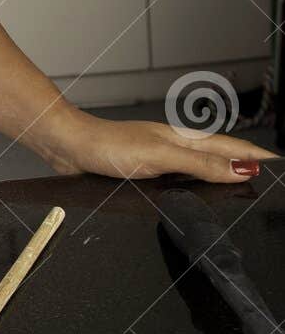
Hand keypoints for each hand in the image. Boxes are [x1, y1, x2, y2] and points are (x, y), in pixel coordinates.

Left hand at [38, 105, 277, 183]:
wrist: (69, 147)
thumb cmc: (108, 146)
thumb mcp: (161, 157)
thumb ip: (200, 164)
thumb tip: (239, 170)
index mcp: (183, 139)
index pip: (228, 148)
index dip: (251, 156)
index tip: (274, 163)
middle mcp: (173, 147)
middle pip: (216, 156)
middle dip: (241, 164)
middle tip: (264, 174)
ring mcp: (158, 158)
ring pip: (198, 166)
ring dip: (218, 174)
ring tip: (239, 184)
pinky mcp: (142, 171)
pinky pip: (178, 178)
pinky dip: (193, 184)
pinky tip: (192, 193)